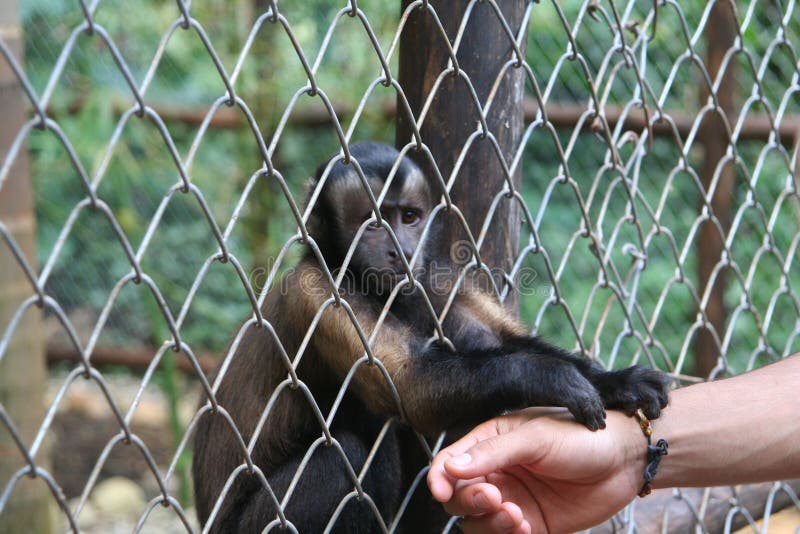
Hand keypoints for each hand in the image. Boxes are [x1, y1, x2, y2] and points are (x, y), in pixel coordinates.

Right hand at [427, 407, 644, 533]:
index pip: (449, 462)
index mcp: (490, 443)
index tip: (441, 491)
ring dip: (489, 523)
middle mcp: (496, 472)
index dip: (439, 477)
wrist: (626, 461)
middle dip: (469, 501)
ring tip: (516, 515)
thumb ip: (492, 452)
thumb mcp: (535, 437)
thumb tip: (450, 467)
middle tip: (495, 497)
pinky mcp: (532, 525)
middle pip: (458, 497)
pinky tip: (526, 526)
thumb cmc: (580, 435)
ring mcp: (512, 500)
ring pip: (477, 522)